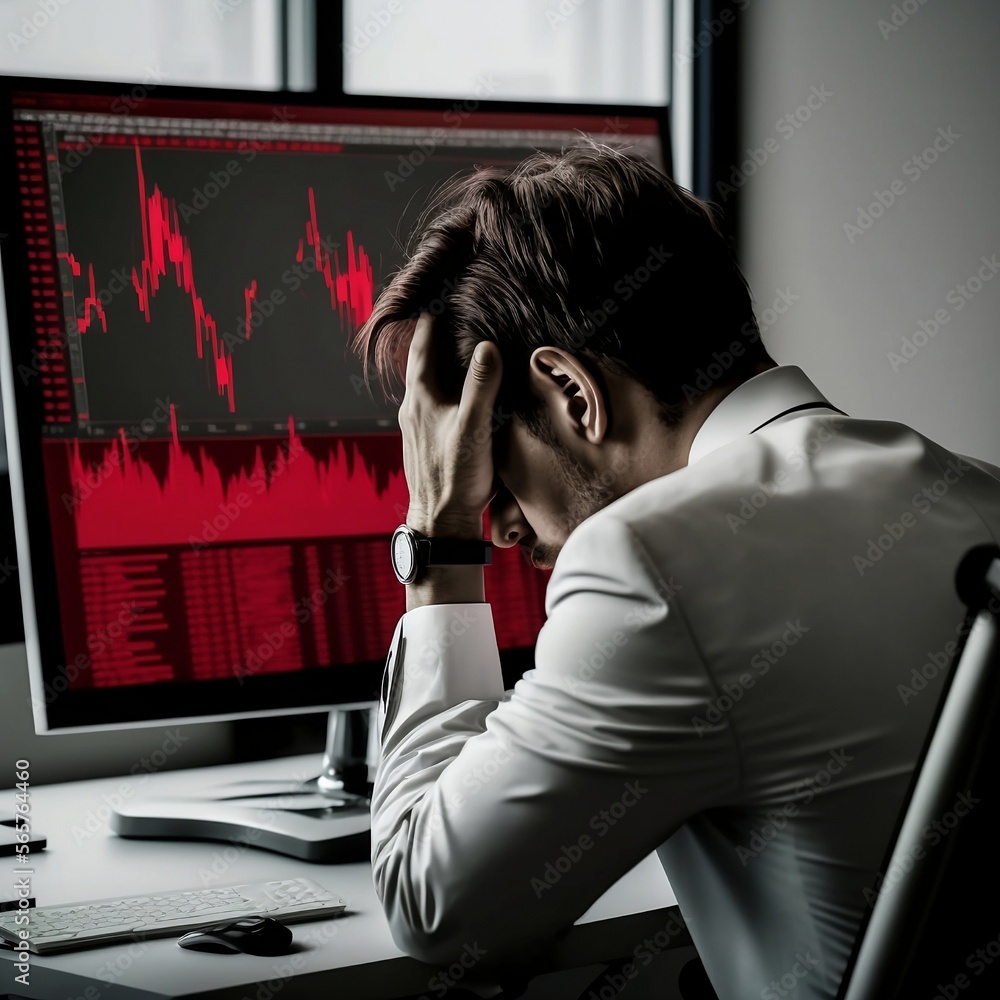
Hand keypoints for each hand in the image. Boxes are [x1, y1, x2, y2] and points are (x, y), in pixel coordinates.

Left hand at [397, 312, 502, 539]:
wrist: (441, 521)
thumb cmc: (457, 475)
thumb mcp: (475, 426)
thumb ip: (481, 386)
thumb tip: (487, 347)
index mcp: (421, 400)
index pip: (423, 352)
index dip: (429, 326)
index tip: (435, 305)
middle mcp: (412, 411)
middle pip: (419, 368)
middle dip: (430, 344)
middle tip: (441, 322)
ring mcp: (416, 430)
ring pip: (423, 388)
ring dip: (435, 369)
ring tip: (449, 355)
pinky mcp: (425, 446)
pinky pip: (429, 407)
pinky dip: (439, 392)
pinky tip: (451, 399)